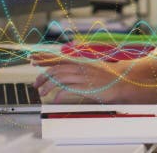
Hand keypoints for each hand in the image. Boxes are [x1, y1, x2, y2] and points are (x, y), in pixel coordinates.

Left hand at [31, 53, 156, 103]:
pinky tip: (55, 99)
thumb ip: (81, 69)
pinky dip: (58, 94)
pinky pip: (66, 89)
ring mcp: (83, 76)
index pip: (58, 58)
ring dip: (47, 86)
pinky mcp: (86, 86)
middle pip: (55, 68)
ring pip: (58, 77)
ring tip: (41, 93)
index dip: (44, 58)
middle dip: (42, 75)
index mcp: (81, 62)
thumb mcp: (93, 69)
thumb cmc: (110, 76)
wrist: (124, 80)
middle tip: (35, 83)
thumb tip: (69, 72)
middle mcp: (80, 67)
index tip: (33, 58)